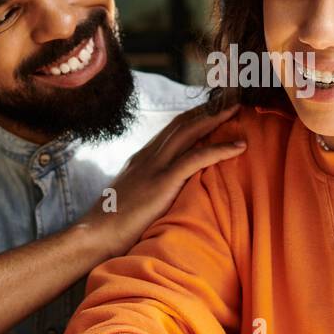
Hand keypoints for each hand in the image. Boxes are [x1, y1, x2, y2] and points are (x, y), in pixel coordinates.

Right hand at [78, 104, 245, 259]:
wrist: (94, 236)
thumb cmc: (111, 226)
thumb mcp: (130, 199)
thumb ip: (147, 189)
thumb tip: (162, 194)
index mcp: (142, 158)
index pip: (172, 128)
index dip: (195, 115)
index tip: (215, 107)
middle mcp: (148, 156)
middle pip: (183, 122)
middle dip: (209, 108)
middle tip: (232, 97)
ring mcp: (154, 166)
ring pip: (190, 132)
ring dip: (217, 118)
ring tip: (239, 109)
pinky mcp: (162, 182)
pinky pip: (196, 159)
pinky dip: (220, 149)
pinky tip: (240, 146)